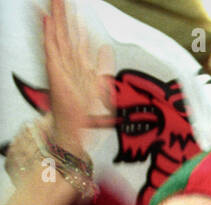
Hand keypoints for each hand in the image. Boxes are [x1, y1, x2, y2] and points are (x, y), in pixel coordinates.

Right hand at [42, 0, 114, 149]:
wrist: (77, 128)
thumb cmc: (87, 111)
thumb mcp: (101, 84)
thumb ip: (103, 65)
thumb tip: (105, 46)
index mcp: (79, 63)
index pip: (76, 36)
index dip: (75, 20)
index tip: (74, 3)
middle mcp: (68, 61)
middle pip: (64, 31)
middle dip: (62, 12)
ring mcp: (60, 65)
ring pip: (56, 34)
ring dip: (54, 17)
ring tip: (53, 0)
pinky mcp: (55, 71)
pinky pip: (51, 48)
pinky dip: (48, 33)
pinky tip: (46, 20)